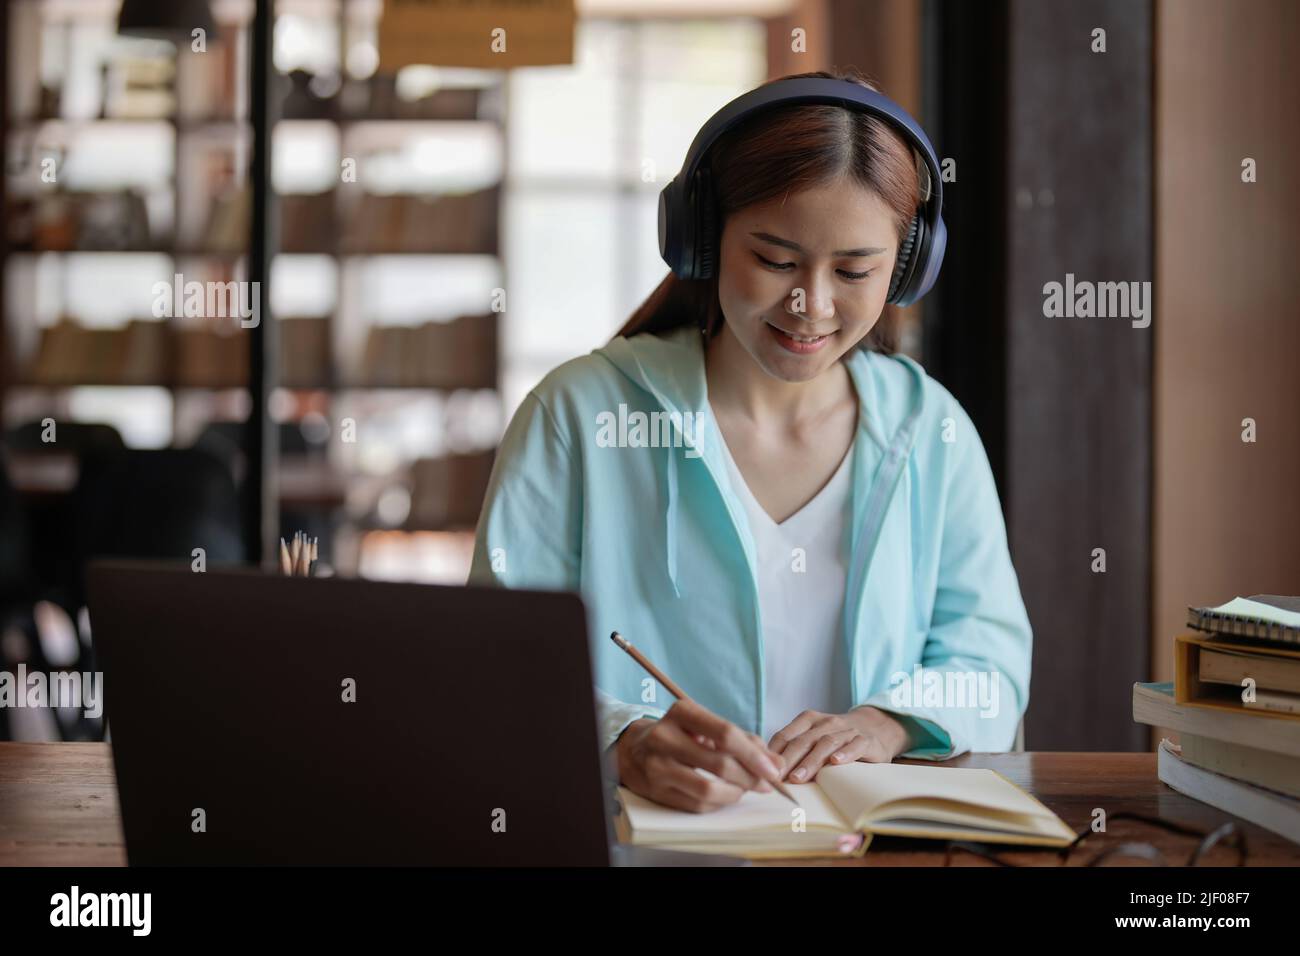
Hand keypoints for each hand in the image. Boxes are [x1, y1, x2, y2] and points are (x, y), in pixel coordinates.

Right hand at [614, 699, 786, 812]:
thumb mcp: (707, 726)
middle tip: (767, 784)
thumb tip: (776, 764)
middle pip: (720, 763)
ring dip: (736, 793)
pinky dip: (719, 803)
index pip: (726, 733)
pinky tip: (725, 795)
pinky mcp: (656, 790)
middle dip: (751, 777)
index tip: (774, 769)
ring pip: (708, 789)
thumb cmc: (681, 735)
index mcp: (682, 712)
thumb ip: (744, 741)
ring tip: (745, 789)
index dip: (754, 754)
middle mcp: (665, 736)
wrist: (633, 749)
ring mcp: (657, 766)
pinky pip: (697, 804)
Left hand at [768, 707, 911, 782]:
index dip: (773, 754)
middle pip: (802, 741)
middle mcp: (826, 722)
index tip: (763, 772)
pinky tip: (835, 762)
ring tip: (798, 778)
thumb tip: (767, 771)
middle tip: (776, 779)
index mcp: (808, 720)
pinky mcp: (866, 740)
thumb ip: (794, 750)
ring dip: (810, 762)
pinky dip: (845, 753)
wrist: (875, 727)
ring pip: (825, 744)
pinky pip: (854, 745)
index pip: (785, 735)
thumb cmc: (837, 739)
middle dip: (787, 761)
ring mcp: (847, 730)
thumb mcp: (814, 738)